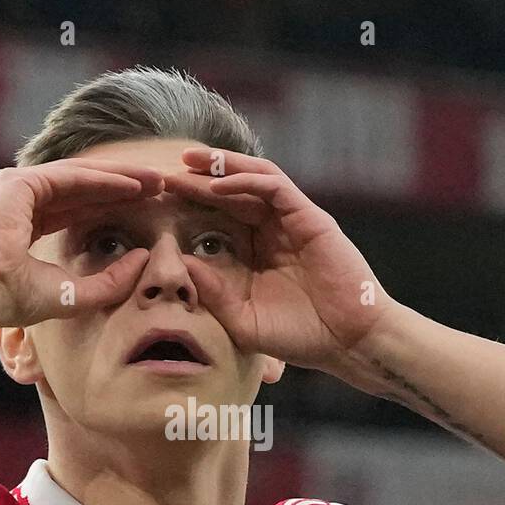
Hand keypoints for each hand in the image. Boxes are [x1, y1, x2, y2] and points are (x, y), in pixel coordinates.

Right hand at [0, 160, 163, 327]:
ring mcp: (15, 187)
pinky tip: (133, 184)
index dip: (108, 209)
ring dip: (120, 178)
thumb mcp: (72, 295)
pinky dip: (104, 179)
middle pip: (80, 189)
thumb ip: (109, 283)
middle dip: (120, 188)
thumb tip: (143, 258)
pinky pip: (72, 177)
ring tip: (156, 181)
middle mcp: (16, 201)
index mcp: (20, 226)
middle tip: (158, 189)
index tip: (142, 211)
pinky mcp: (19, 182)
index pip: (73, 210)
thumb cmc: (10, 300)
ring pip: (79, 177)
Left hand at [165, 147, 395, 371]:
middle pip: (230, 192)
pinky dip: (246, 180)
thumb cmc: (302, 337)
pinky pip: (275, 187)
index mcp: (257, 252)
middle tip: (161, 173)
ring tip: (186, 162)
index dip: (189, 208)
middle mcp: (273, 231)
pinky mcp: (309, 217)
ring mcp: (292, 221)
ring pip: (252, 178)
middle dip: (196, 180)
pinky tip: (218, 184)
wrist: (349, 342)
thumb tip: (179, 264)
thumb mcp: (243, 318)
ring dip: (219, 167)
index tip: (155, 204)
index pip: (218, 218)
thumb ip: (213, 292)